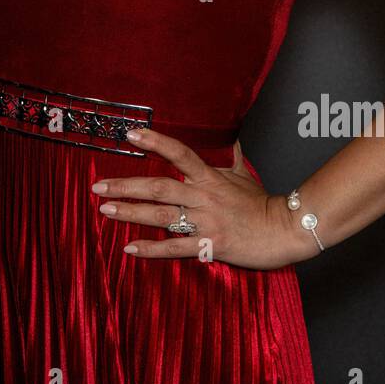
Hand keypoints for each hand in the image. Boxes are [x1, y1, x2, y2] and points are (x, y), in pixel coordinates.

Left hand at [91, 127, 298, 270]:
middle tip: (98, 186)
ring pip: (161, 215)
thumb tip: (232, 140)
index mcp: (210, 177)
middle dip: (126, 185)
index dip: (154, 142)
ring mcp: (206, 221)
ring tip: (105, 210)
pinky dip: (150, 248)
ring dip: (131, 212)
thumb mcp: (245, 175)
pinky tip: (129, 248)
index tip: (130, 135)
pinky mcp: (210, 245)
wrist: (286, 231)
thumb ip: (232, 158)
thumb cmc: (264, 204)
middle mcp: (204, 196)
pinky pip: (174, 248)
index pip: (179, 153)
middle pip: (159, 187)